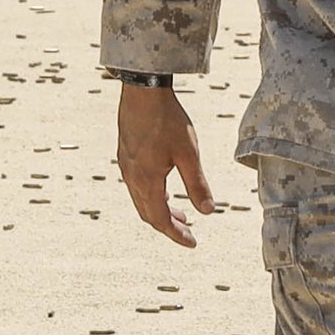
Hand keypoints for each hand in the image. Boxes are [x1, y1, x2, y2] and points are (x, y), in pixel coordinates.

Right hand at [115, 83, 218, 247]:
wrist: (142, 91)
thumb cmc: (167, 120)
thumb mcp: (188, 154)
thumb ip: (197, 185)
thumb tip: (208, 211)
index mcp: (147, 181)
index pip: (160, 220)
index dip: (177, 235)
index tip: (192, 243)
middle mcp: (132, 178)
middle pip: (148, 214)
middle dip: (169, 226)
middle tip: (189, 232)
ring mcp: (126, 166)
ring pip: (141, 200)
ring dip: (160, 211)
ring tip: (181, 215)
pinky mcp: (126, 155)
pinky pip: (137, 186)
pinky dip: (152, 197)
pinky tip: (163, 189)